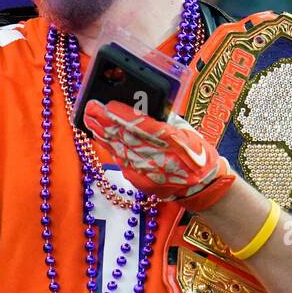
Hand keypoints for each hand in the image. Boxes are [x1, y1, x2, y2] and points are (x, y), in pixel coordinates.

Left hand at [83, 100, 235, 209]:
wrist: (202, 187)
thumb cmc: (198, 154)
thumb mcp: (188, 132)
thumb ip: (166, 121)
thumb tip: (143, 105)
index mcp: (176, 144)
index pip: (146, 127)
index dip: (126, 117)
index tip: (109, 105)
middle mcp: (159, 159)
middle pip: (127, 138)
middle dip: (106, 122)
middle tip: (90, 107)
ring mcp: (147, 173)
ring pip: (120, 149)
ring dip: (102, 133)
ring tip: (89, 119)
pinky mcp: (139, 181)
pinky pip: (121, 160)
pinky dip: (110, 146)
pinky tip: (99, 136)